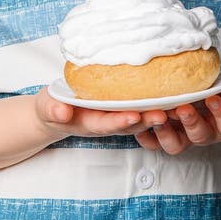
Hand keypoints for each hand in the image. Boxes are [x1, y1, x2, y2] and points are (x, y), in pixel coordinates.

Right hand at [34, 88, 168, 141]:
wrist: (54, 113)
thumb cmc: (51, 108)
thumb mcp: (47, 107)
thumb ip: (53, 109)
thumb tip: (60, 112)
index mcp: (89, 123)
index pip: (107, 123)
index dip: (121, 121)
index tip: (134, 116)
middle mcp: (106, 123)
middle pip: (130, 124)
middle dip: (146, 120)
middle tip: (163, 113)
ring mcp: (115, 118)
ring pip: (139, 118)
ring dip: (155, 114)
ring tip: (173, 106)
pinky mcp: (120, 109)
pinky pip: (139, 109)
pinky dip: (154, 105)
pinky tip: (171, 95)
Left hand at [135, 79, 220, 154]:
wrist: (220, 106)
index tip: (213, 99)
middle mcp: (206, 134)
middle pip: (200, 136)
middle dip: (191, 122)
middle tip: (183, 108)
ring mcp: (185, 137)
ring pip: (176, 145)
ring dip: (166, 132)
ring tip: (159, 117)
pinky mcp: (168, 136)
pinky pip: (155, 143)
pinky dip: (146, 136)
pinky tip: (139, 124)